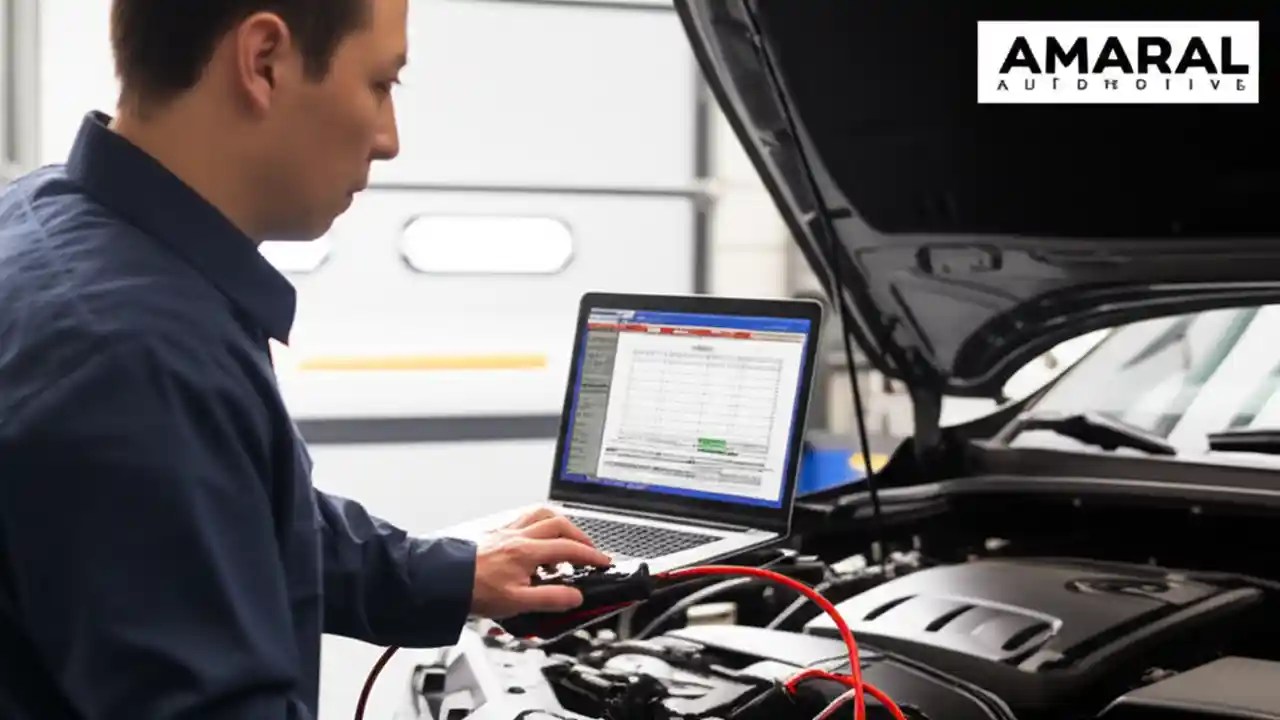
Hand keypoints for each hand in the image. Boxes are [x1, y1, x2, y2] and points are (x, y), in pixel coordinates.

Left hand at [470, 506, 611, 619]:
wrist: (443, 581)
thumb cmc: (474, 591)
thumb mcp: (517, 603)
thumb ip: (551, 599)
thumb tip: (575, 596)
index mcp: (527, 552)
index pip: (569, 549)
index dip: (591, 555)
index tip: (603, 561)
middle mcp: (518, 536)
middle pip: (559, 524)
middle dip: (580, 536)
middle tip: (589, 549)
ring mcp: (506, 532)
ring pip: (540, 514)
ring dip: (559, 523)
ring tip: (567, 536)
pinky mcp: (495, 533)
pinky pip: (523, 518)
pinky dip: (538, 522)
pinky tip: (537, 535)